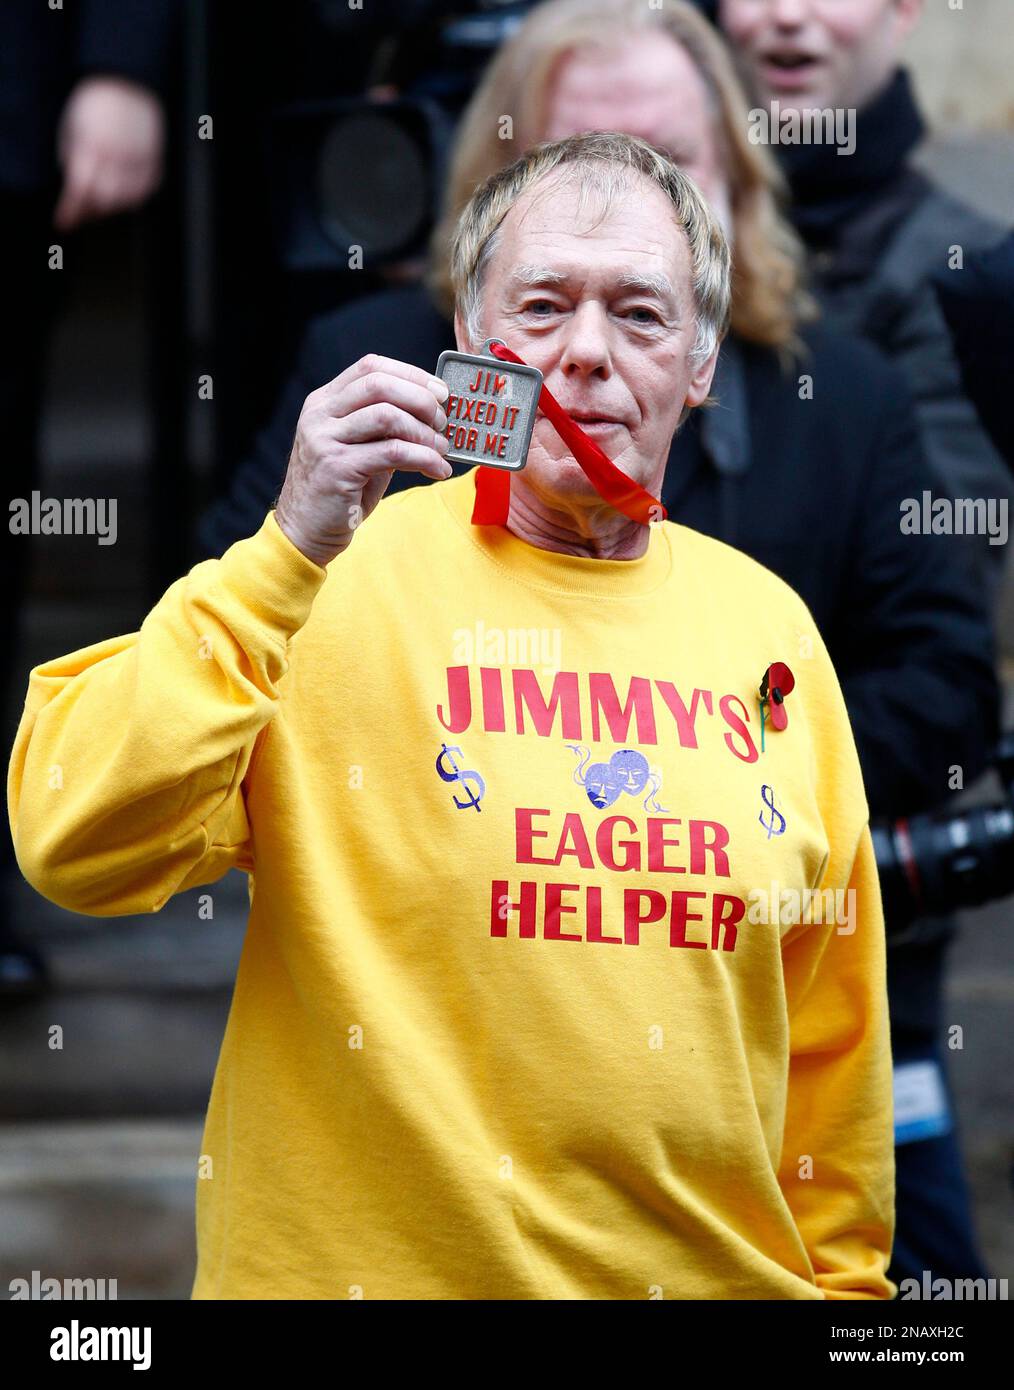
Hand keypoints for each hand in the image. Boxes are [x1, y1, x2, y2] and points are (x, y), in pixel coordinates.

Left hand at [53, 76, 164, 231]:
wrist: (127, 83)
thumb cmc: (95, 103)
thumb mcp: (72, 126)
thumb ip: (71, 157)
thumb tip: (74, 185)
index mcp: (93, 145)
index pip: (79, 189)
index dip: (70, 210)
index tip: (64, 221)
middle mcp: (118, 156)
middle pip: (104, 200)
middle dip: (91, 209)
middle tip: (83, 210)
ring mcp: (140, 159)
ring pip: (128, 200)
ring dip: (113, 206)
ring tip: (103, 201)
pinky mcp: (156, 160)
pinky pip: (146, 190)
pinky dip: (134, 197)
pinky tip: (125, 193)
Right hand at [274, 354, 451, 565]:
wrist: (305, 532)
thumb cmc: (339, 492)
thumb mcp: (359, 448)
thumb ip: (384, 427)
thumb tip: (431, 412)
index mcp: (324, 402)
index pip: (370, 367)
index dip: (411, 374)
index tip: (439, 393)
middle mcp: (320, 415)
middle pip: (379, 384)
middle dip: (420, 399)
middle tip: (442, 422)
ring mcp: (325, 440)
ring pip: (387, 416)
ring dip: (424, 432)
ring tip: (441, 450)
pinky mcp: (337, 468)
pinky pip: (392, 452)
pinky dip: (423, 459)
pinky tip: (437, 470)